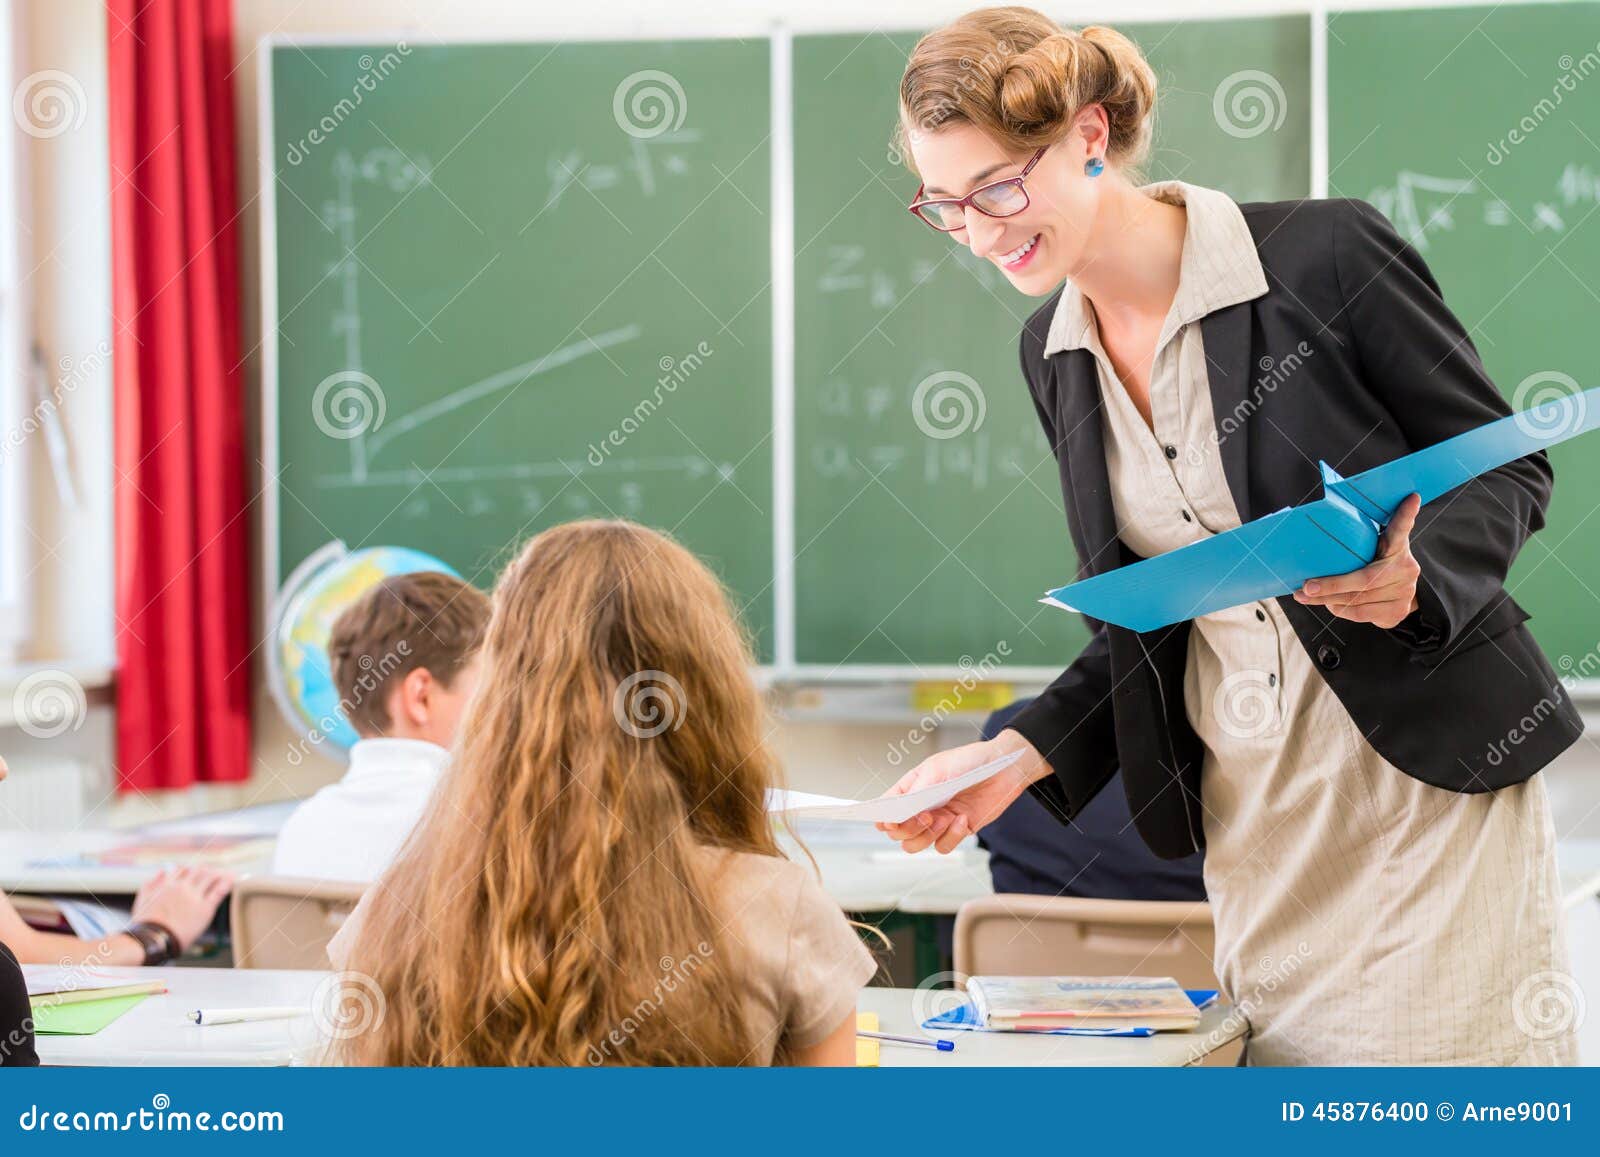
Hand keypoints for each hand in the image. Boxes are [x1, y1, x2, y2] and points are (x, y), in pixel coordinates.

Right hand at [131, 865, 232, 951]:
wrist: (152, 940)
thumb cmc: (145, 923)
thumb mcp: (143, 899)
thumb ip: (152, 883)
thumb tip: (163, 869)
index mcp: (168, 883)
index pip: (184, 869)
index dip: (192, 870)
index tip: (197, 872)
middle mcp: (182, 886)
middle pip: (200, 870)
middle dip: (208, 870)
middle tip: (216, 873)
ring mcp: (194, 896)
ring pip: (211, 877)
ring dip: (220, 874)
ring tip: (230, 874)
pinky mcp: (205, 908)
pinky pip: (219, 891)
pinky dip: (227, 883)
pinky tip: (233, 880)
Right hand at [876, 730, 1049, 854]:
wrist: (1004, 768)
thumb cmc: (969, 761)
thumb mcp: (940, 768)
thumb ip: (918, 790)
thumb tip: (900, 810)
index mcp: (910, 788)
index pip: (886, 807)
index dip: (882, 818)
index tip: (889, 820)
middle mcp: (919, 807)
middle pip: (897, 832)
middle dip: (907, 829)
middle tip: (925, 816)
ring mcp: (936, 821)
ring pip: (915, 845)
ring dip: (927, 835)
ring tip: (944, 818)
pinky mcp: (955, 831)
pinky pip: (943, 846)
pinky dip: (952, 836)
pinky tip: (963, 819)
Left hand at [1293, 492, 1422, 628]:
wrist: (1399, 597)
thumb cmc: (1375, 565)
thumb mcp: (1373, 548)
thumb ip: (1359, 538)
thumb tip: (1326, 511)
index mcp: (1397, 546)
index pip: (1401, 528)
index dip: (1406, 514)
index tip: (1412, 497)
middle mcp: (1405, 567)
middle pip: (1365, 578)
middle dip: (1332, 584)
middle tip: (1306, 587)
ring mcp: (1404, 590)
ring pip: (1359, 598)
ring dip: (1328, 599)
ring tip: (1306, 596)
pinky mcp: (1398, 610)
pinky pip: (1361, 613)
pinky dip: (1340, 609)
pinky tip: (1328, 604)